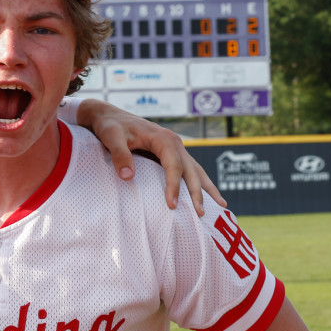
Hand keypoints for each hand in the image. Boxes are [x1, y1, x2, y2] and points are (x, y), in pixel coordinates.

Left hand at [77, 99, 225, 214]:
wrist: (109, 116)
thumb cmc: (111, 126)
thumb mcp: (111, 137)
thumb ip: (120, 155)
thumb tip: (129, 176)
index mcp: (163, 138)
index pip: (174, 166)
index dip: (174, 185)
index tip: (171, 205)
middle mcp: (174, 143)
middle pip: (190, 170)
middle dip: (196, 192)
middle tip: (201, 214)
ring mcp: (175, 149)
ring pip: (195, 170)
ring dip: (206, 188)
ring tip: (221, 206)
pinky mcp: (170, 154)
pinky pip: (188, 170)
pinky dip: (199, 183)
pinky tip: (207, 196)